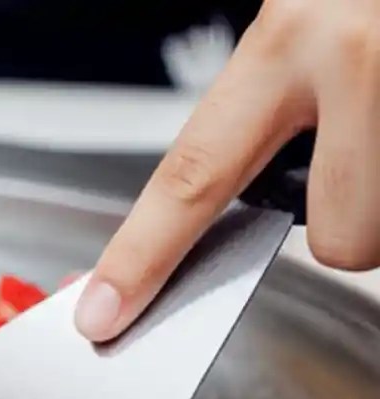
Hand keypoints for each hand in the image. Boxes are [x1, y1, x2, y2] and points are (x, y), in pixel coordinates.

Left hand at [75, 0, 379, 341]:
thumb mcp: (302, 24)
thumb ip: (262, 106)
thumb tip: (215, 205)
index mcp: (287, 41)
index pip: (192, 174)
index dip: (141, 256)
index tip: (102, 312)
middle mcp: (353, 63)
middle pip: (339, 238)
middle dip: (349, 221)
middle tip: (360, 158)